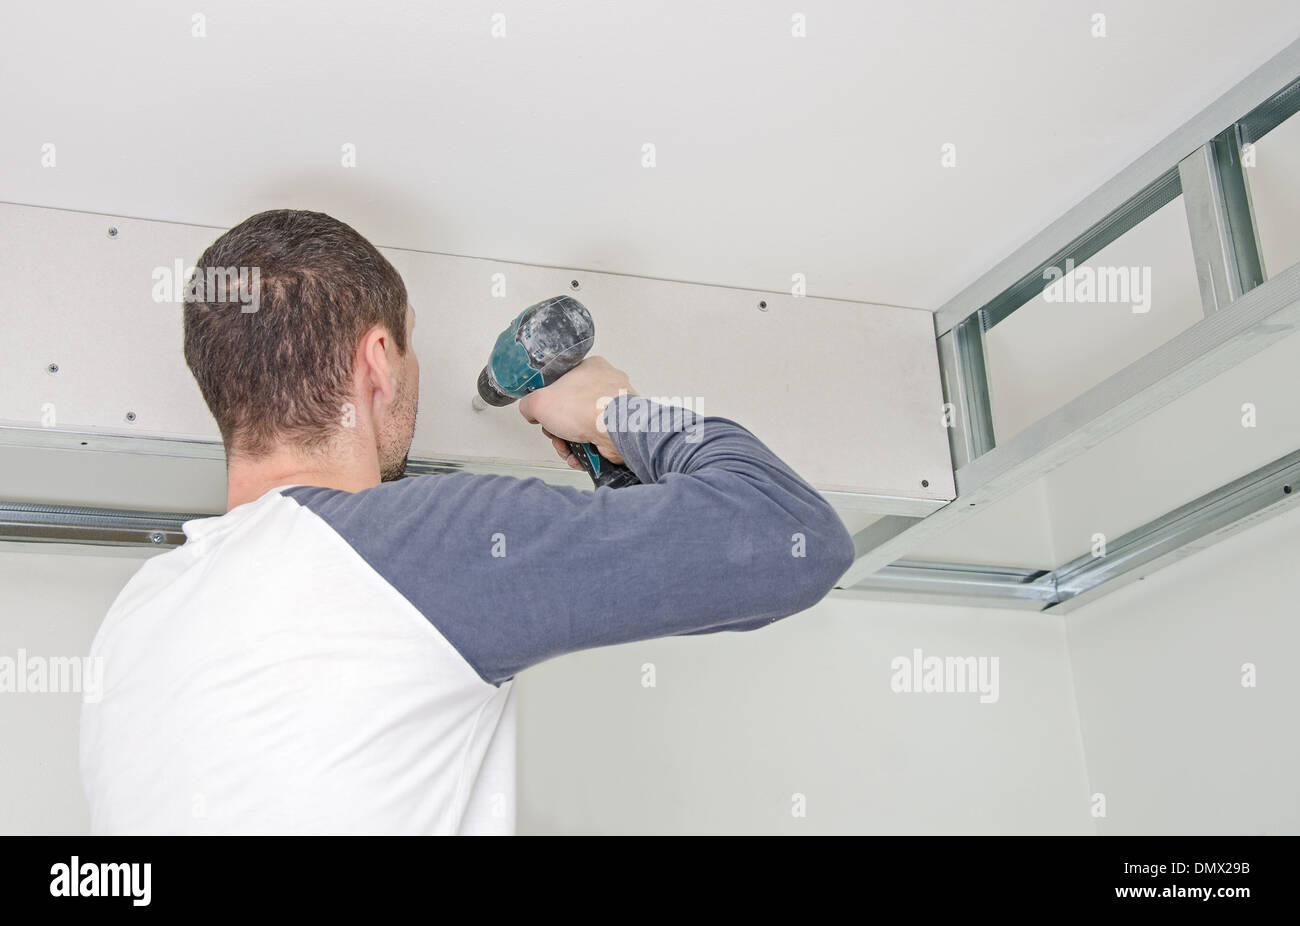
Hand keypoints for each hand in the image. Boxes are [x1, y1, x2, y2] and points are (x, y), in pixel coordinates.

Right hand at [519, 356, 634, 466]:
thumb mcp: (539, 401)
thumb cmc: (589, 408)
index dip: (549, 401)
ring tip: (568, 446)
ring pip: (582, 428)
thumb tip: (530, 411)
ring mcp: (614, 408)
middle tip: (555, 431)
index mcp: (590, 368)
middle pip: (570, 410)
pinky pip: (595, 442)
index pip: (562, 383)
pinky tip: (580, 455)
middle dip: (558, 427)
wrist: (616, 431)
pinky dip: (585, 452)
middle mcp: (605, 386)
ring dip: (569, 442)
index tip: (544, 412)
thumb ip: (528, 404)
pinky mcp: (619, 429)